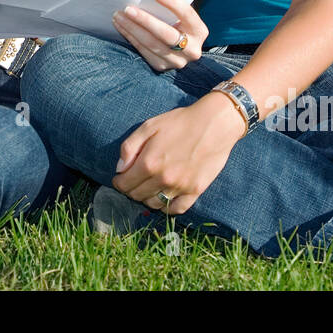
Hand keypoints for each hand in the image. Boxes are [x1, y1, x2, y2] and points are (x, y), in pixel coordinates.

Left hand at [110, 0, 207, 71]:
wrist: (180, 47)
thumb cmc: (177, 23)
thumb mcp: (180, 16)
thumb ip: (170, 8)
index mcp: (199, 31)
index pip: (187, 14)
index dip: (171, 3)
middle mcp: (192, 49)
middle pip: (166, 34)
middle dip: (145, 20)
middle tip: (128, 9)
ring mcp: (177, 61)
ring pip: (151, 44)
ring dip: (132, 29)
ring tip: (119, 16)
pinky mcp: (162, 66)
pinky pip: (143, 51)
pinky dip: (131, 38)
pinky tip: (122, 27)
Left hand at [113, 92, 246, 215]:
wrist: (213, 124)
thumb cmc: (180, 122)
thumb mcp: (149, 126)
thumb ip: (129, 147)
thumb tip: (120, 168)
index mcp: (148, 162)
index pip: (124, 185)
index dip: (119, 182)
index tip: (120, 178)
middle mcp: (163, 179)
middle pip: (137, 196)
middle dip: (131, 190)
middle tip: (133, 182)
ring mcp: (180, 187)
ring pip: (154, 204)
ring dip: (147, 198)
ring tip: (148, 188)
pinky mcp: (195, 191)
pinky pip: (176, 210)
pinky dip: (167, 207)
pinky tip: (164, 198)